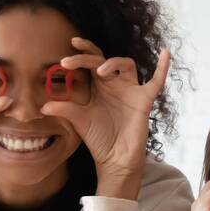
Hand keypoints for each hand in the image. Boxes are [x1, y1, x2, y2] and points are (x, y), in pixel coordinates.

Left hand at [44, 38, 171, 194]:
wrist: (116, 159)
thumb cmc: (99, 139)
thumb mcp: (79, 121)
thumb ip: (65, 109)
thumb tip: (43, 106)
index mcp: (99, 87)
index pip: (90, 63)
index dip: (80, 54)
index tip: (67, 52)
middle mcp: (115, 84)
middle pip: (104, 59)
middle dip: (88, 56)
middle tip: (71, 60)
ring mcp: (131, 90)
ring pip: (126, 64)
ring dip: (113, 62)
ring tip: (99, 72)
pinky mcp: (144, 100)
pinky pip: (157, 81)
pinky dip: (163, 67)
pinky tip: (166, 53)